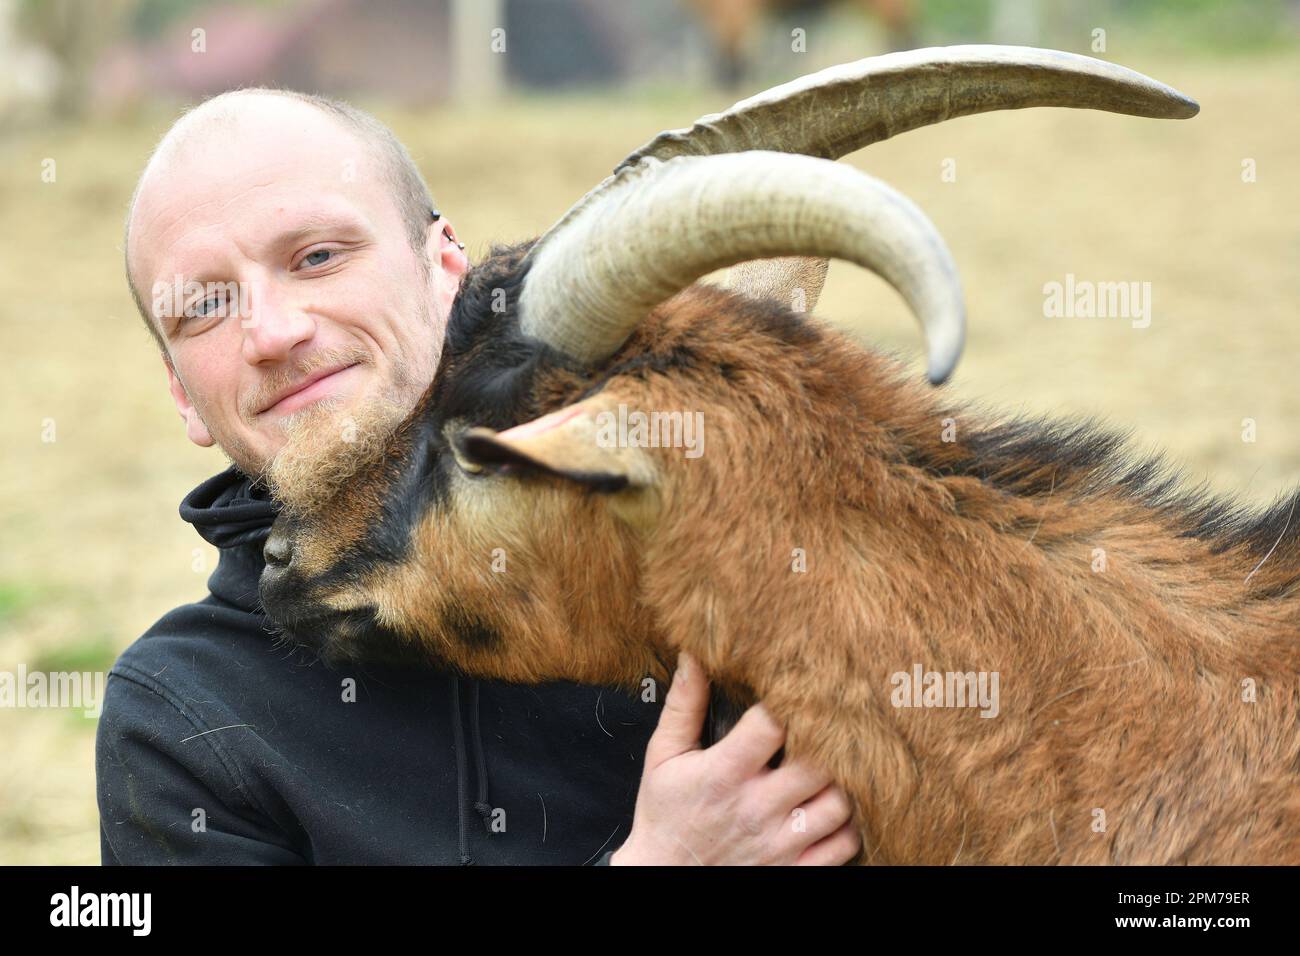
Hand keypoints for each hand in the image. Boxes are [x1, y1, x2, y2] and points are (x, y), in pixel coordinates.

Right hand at [610, 652, 860, 864]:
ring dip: (843, 780)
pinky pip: (844, 845)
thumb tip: (695, 655)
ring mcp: (780, 842)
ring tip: (832, 764)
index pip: (774, 725)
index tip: (796, 690)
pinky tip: (832, 805)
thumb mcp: (663, 755)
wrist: (663, 876)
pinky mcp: (795, 869)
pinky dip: (848, 824)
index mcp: (725, 773)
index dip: (791, 702)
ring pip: (840, 801)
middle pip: (819, 761)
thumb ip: (683, 705)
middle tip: (829, 724)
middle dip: (828, 739)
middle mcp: (757, 808)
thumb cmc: (665, 814)